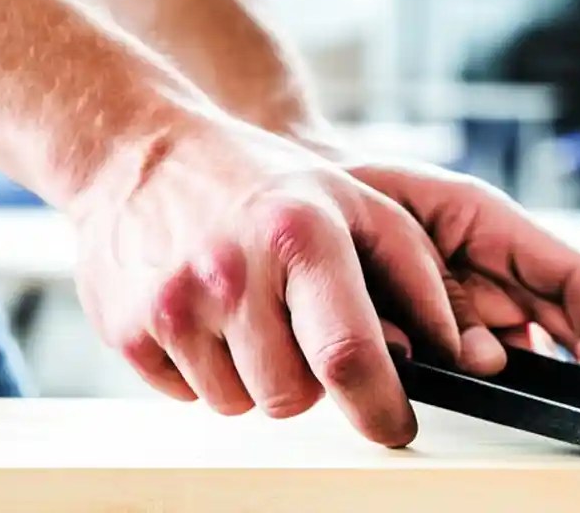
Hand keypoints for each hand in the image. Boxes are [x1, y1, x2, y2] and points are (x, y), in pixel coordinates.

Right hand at [69, 113, 466, 445]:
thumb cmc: (260, 183)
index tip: (396, 425)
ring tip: (247, 310)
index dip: (381, 407)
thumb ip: (414, 275)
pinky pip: (189, 396)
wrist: (137, 153)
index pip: (349, 355)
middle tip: (297, 326)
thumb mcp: (353, 203)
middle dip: (309, 380)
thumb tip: (452, 354)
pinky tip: (204, 313)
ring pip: (241, 405)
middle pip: (293, 397)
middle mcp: (233, 272)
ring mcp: (174, 304)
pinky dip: (206, 370)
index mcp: (301, 235)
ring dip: (256, 376)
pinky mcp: (127, 330)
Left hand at [309, 144, 579, 378]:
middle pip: (564, 318)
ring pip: (522, 346)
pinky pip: (480, 357)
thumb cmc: (356, 188)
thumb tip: (486, 359)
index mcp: (495, 223)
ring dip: (524, 377)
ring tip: (513, 396)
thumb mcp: (399, 227)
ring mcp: (477, 293)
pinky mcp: (450, 321)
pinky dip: (482, 380)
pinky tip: (466, 389)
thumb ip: (444, 292)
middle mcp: (496, 261)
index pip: (574, 276)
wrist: (308, 184)